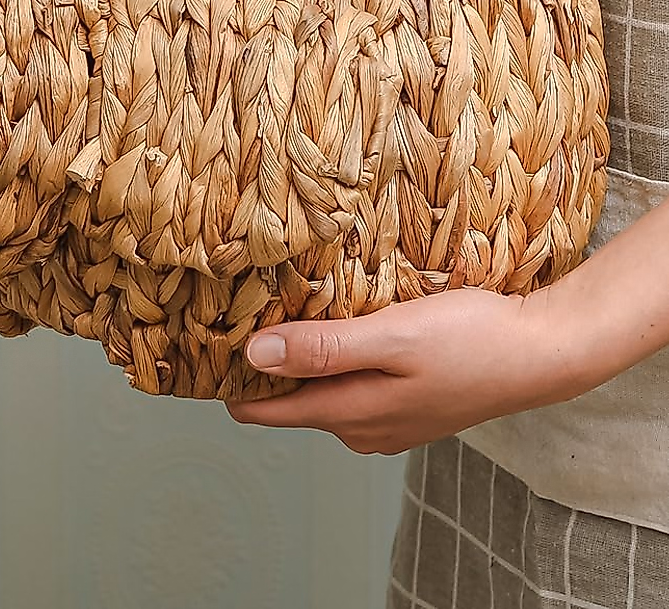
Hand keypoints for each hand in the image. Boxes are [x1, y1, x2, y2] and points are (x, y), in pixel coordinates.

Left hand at [225, 287, 588, 454]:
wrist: (542, 351)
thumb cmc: (470, 339)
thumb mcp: (390, 337)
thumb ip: (322, 349)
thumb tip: (254, 356)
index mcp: (351, 414)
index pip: (267, 409)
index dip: (230, 382)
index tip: (199, 351)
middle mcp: (363, 427)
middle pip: (291, 399)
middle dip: (261, 367)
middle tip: (231, 317)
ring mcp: (388, 419)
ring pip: (322, 390)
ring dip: (299, 359)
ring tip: (272, 315)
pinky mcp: (408, 402)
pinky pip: (351, 384)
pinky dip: (332, 359)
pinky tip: (332, 328)